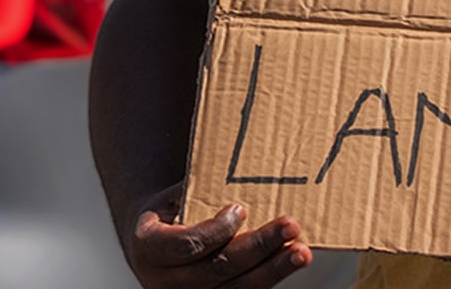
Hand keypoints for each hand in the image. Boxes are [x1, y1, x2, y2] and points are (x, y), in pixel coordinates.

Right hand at [123, 182, 311, 287]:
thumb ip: (197, 191)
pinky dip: (268, 278)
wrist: (154, 241)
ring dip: (273, 270)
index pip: (187, 245)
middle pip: (218, 268)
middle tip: (291, 226)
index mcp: (149, 248)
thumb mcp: (173, 195)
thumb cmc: (170, 210)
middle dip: (258, 247)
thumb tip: (240, 173)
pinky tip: (288, 263)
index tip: (241, 209)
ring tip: (301, 252)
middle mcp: (164, 282)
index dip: (217, 231)